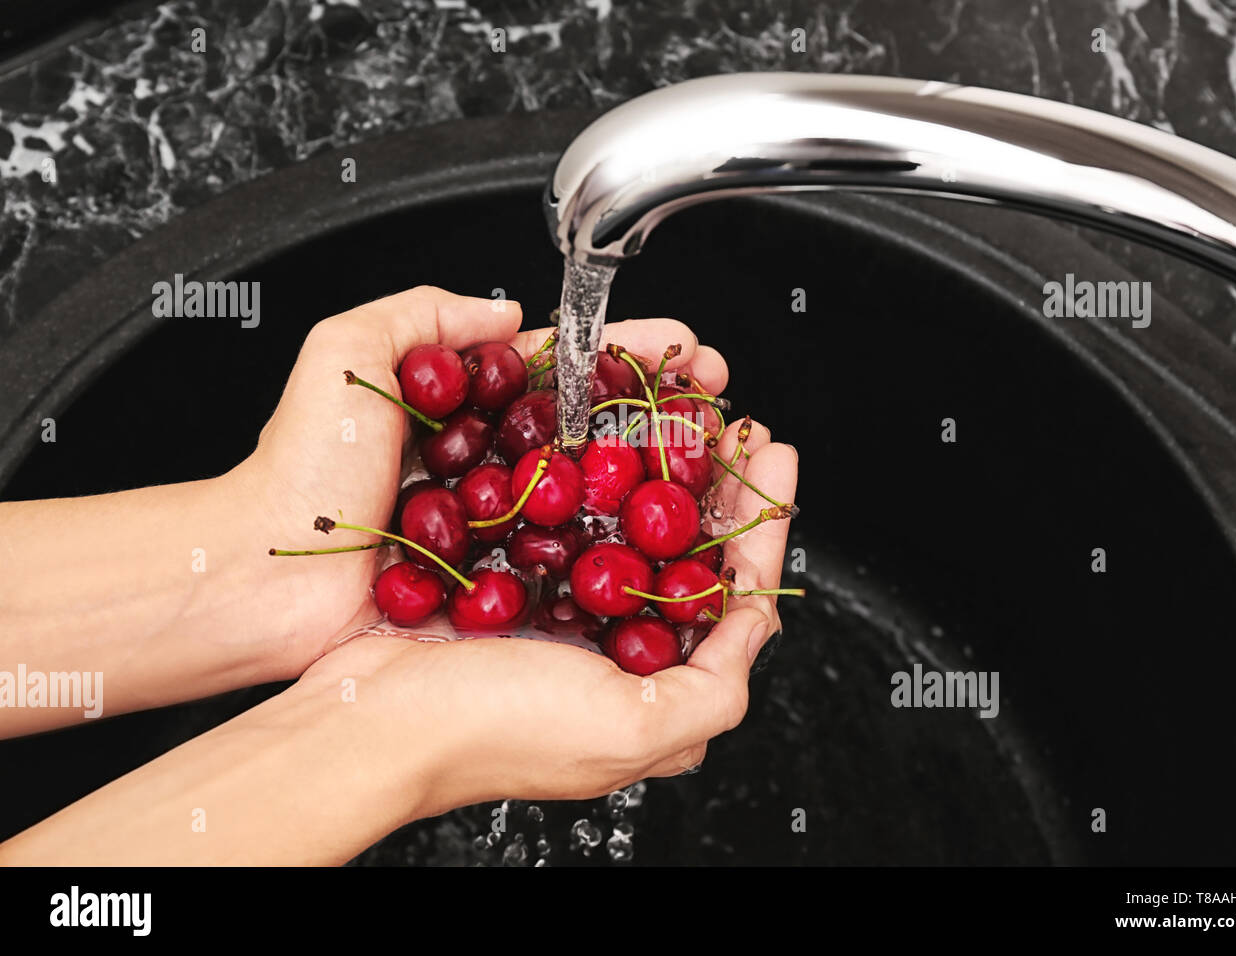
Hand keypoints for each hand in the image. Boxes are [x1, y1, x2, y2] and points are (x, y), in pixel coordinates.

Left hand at [232, 285, 731, 679]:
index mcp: (468, 408)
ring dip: (665, 478)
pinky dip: (630, 551)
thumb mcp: (346, 354)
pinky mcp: (508, 589)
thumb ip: (422, 311)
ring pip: (602, 495)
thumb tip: (507, 311)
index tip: (682, 346)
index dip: (629, 354)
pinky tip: (674, 540)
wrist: (264, 581)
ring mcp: (507, 531)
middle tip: (719, 400)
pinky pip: (580, 565)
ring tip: (716, 460)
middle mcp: (498, 468)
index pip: (566, 368)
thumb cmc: (296, 474)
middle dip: (667, 411)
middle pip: (601, 430)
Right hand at [293, 416, 797, 815]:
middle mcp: (612, 641)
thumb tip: (755, 621)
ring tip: (692, 410)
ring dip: (666, 464)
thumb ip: (717, 687)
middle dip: (720, 482)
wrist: (365, 716)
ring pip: (632, 518)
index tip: (772, 458)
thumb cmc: (493, 732)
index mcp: (650, 682)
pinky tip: (612, 429)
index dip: (759, 523)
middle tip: (740, 422)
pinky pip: (569, 507)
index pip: (731, 592)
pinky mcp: (510, 569)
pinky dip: (597, 467)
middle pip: (688, 546)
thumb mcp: (632, 731)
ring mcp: (561, 601)